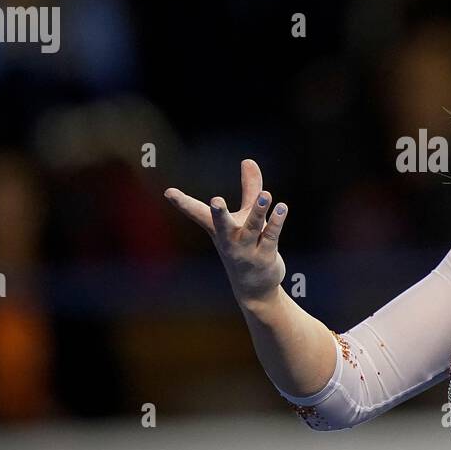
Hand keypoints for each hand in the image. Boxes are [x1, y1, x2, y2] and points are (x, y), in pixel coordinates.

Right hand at [164, 158, 287, 305]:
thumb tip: (248, 160)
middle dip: (219, 213)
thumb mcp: (246, 216)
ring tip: (266, 195)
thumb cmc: (247, 246)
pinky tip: (282, 207)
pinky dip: (277, 222)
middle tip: (215, 200)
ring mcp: (247, 249)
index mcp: (218, 229)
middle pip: (222, 225)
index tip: (168, 192)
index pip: (198, 214)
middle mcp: (230, 239)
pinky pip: (271, 236)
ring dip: (259, 212)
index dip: (183, 203)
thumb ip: (249, 188)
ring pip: (253, 228)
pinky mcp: (265, 255)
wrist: (254, 289)